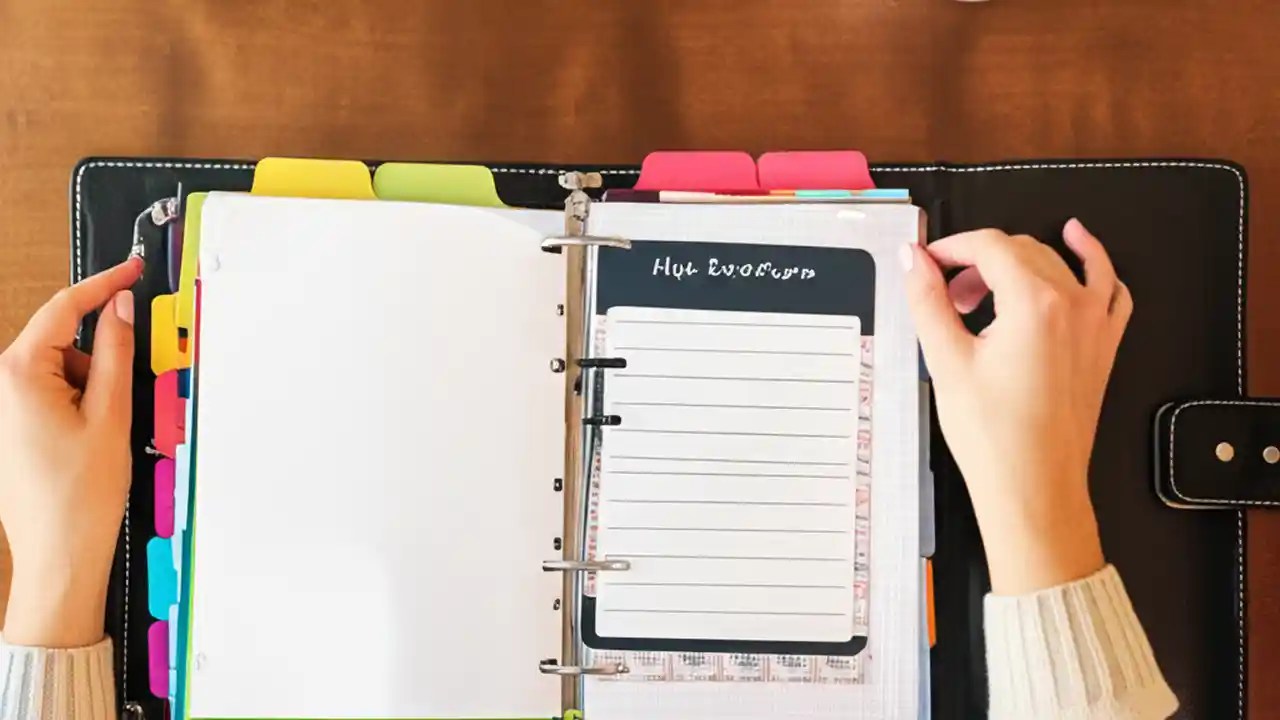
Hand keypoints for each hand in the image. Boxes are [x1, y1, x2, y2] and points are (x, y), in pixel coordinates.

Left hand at [0, 258, 141, 646]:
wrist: (59, 556)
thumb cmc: (79, 497)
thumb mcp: (112, 414)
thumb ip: (119, 352)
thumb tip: (122, 309)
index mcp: (20, 373)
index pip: (65, 307)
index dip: (104, 284)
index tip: (132, 269)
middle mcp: (1, 385)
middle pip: (64, 340)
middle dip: (104, 356)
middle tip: (133, 386)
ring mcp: (4, 408)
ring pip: (62, 369)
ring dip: (94, 386)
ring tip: (107, 431)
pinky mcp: (12, 428)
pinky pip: (52, 394)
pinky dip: (81, 404)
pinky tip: (93, 439)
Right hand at [902, 220, 1131, 594]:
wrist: (1034, 487)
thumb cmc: (995, 437)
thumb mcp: (947, 362)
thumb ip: (928, 300)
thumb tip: (913, 259)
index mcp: (1035, 303)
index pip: (989, 246)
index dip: (951, 248)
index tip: (927, 264)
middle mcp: (1073, 305)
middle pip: (1022, 250)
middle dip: (977, 262)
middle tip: (945, 294)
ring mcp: (1095, 325)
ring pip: (1060, 263)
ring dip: (1020, 263)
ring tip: (986, 289)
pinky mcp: (1103, 346)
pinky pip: (1110, 288)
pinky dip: (1093, 265)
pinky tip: (1078, 256)